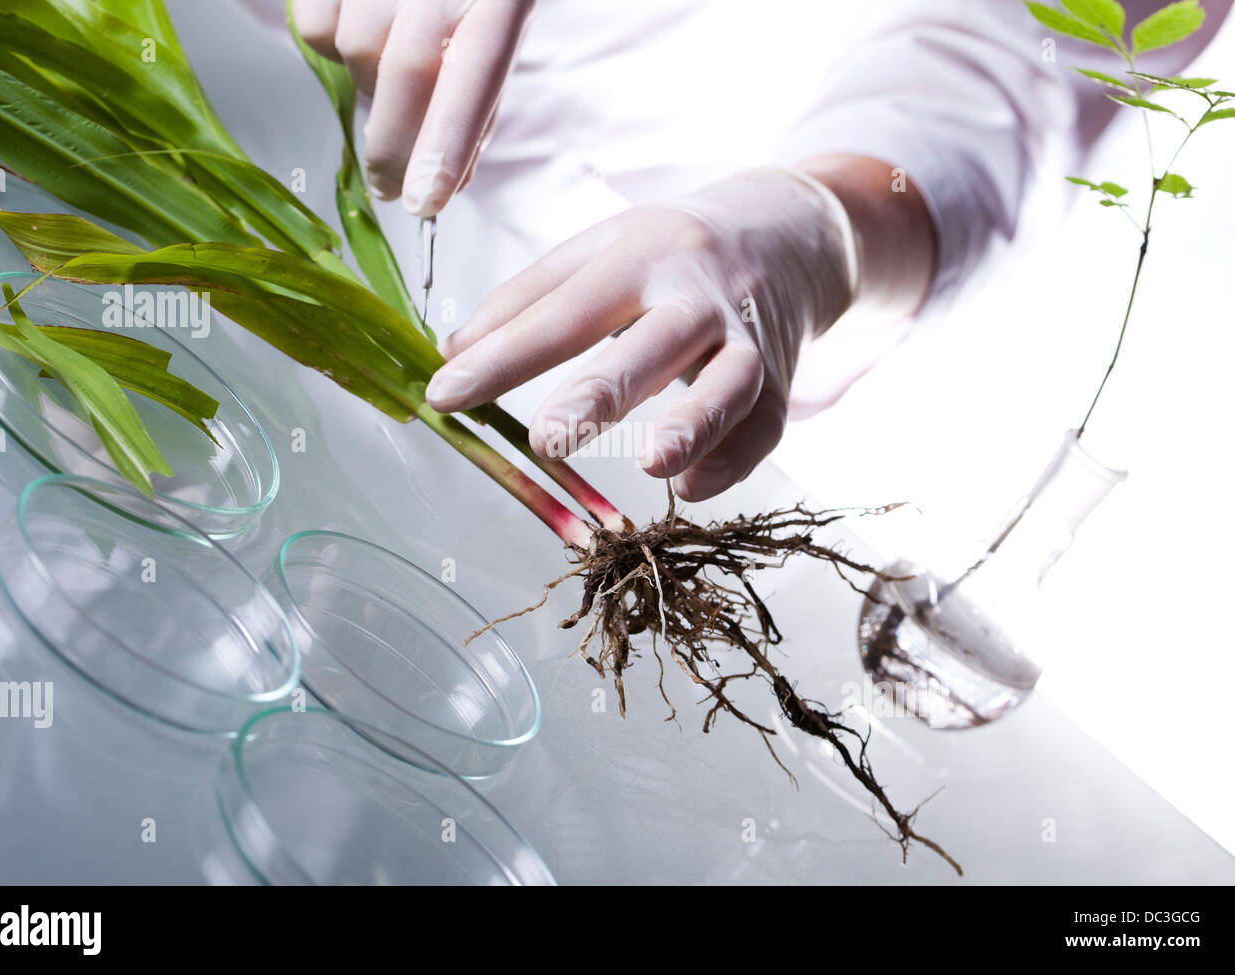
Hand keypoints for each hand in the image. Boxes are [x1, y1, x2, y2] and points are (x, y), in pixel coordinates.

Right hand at [292, 0, 534, 215]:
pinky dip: (332, 44)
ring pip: (358, 52)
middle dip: (394, 147)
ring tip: (390, 72)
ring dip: (370, 86)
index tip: (426, 202)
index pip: (475, 76)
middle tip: (392, 189)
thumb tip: (449, 181)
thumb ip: (477, 102)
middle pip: (406, 71)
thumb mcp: (496, 29)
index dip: (446, 144)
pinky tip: (359, 26)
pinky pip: (316, 28)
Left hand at [425, 168, 861, 500]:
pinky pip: (763, 427)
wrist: (790, 236)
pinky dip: (730, 461)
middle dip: (602, 393)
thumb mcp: (600, 248)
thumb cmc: (671, 250)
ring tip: (652, 465)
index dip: (504, 357)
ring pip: (731, 385)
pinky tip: (688, 488)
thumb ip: (527, 299)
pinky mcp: (781, 382)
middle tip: (547, 438)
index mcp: (641, 253)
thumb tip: (451, 352)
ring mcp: (748, 338)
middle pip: (656, 342)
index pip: (565, 311)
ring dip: (694, 426)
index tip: (445, 396)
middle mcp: (699, 293)